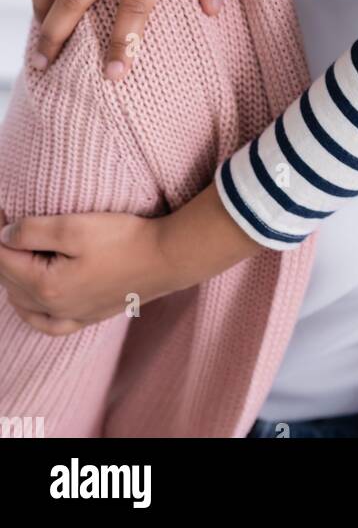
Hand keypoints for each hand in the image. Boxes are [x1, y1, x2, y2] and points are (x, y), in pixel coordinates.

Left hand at [0, 184, 257, 334]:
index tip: (1, 209)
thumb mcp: (74, 227)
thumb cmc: (123, 239)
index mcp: (45, 286)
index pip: (3, 258)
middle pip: (9, 280)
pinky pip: (46, 324)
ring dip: (12, 277)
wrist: (165, 258)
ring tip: (17, 251)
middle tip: (8, 223)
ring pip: (23, 302)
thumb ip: (32, 231)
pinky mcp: (87, 317)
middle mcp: (53, 307)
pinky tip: (30, 300)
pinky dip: (30, 312)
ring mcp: (70, 315)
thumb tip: (3, 235)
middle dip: (3, 252)